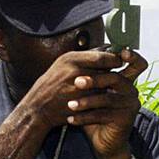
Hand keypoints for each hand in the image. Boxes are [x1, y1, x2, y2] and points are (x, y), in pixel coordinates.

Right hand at [18, 49, 134, 135]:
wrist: (37, 109)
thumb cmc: (51, 85)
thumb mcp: (63, 65)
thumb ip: (84, 58)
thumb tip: (106, 50)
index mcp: (71, 58)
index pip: (102, 56)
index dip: (115, 60)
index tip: (121, 62)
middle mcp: (74, 71)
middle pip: (105, 71)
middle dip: (114, 75)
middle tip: (121, 77)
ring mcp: (77, 89)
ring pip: (104, 87)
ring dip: (110, 88)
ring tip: (113, 89)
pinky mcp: (79, 103)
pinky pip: (98, 101)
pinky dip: (103, 101)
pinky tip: (105, 101)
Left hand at [66, 48, 147, 158]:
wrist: (102, 143)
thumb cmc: (95, 116)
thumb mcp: (92, 95)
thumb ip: (91, 77)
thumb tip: (77, 59)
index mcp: (125, 81)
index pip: (134, 63)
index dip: (130, 56)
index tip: (118, 52)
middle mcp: (132, 90)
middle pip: (115, 78)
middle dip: (95, 79)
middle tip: (76, 82)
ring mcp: (131, 105)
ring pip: (107, 98)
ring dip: (87, 101)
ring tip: (70, 105)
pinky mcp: (126, 119)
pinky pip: (103, 115)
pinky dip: (85, 117)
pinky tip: (71, 120)